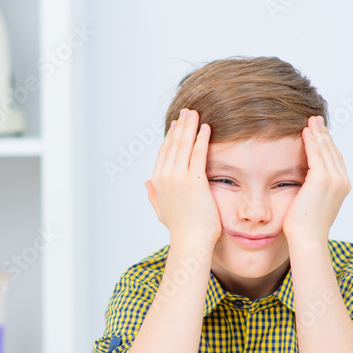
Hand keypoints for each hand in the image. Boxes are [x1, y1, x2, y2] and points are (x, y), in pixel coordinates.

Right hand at [144, 108, 221, 248]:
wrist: (190, 241)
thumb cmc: (180, 229)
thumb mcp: (161, 210)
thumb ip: (153, 195)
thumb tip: (146, 183)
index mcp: (156, 182)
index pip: (163, 152)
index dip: (171, 136)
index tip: (178, 124)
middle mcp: (164, 177)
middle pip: (173, 144)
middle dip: (181, 125)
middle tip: (188, 111)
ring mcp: (178, 178)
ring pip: (183, 145)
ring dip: (190, 126)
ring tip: (196, 113)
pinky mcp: (194, 180)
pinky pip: (198, 153)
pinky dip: (201, 138)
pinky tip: (206, 127)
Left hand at [282, 115, 350, 245]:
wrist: (308, 238)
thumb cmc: (306, 226)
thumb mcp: (315, 204)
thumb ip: (316, 190)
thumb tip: (307, 185)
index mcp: (342, 186)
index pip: (335, 159)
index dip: (327, 143)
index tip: (319, 132)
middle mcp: (342, 180)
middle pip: (332, 150)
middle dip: (324, 133)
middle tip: (316, 119)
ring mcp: (334, 179)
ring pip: (325, 149)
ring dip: (318, 133)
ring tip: (311, 121)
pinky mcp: (322, 179)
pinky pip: (316, 154)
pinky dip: (312, 141)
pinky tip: (306, 132)